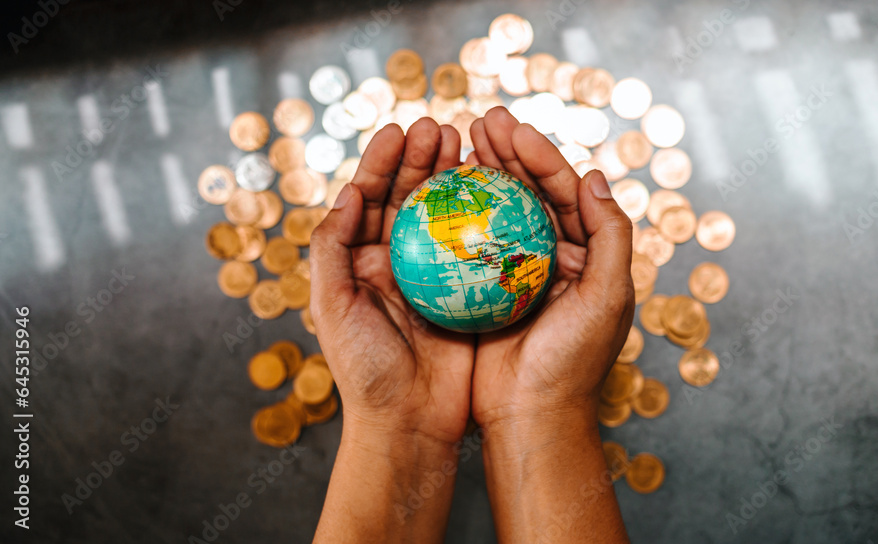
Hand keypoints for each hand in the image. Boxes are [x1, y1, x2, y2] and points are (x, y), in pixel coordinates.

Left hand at [310, 118, 473, 445]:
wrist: (410, 422)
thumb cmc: (364, 370)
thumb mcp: (333, 307)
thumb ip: (332, 249)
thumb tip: (347, 193)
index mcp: (360, 262)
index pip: (370, 199)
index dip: (382, 162)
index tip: (400, 131)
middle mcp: (398, 263)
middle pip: (410, 198)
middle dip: (422, 160)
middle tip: (440, 129)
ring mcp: (435, 276)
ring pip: (447, 216)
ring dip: (455, 180)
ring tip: (469, 146)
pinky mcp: (468, 294)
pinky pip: (478, 248)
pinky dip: (488, 218)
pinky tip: (500, 192)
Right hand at [468, 107, 635, 427]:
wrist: (532, 417)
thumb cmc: (573, 361)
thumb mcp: (607, 296)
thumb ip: (611, 236)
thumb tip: (595, 177)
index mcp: (586, 256)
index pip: (564, 192)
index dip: (539, 157)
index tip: (510, 129)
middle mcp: (551, 258)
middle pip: (528, 193)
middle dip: (507, 154)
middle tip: (480, 120)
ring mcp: (513, 273)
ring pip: (495, 212)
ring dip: (479, 176)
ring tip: (457, 141)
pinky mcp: (482, 291)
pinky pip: (467, 244)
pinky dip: (454, 216)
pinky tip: (435, 192)